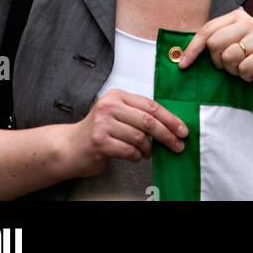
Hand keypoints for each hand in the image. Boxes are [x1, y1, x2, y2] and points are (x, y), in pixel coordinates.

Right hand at [65, 88, 187, 177]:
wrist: (70, 146)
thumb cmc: (98, 131)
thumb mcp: (117, 114)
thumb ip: (138, 115)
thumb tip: (169, 125)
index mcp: (117, 96)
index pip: (150, 105)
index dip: (170, 118)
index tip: (182, 129)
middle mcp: (110, 106)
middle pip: (148, 120)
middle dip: (167, 135)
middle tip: (177, 145)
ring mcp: (103, 124)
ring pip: (139, 137)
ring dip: (148, 149)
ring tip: (147, 153)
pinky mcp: (100, 141)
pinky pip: (129, 151)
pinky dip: (136, 156)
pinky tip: (135, 157)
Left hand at [178, 8, 252, 80]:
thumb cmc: (250, 61)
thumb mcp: (230, 48)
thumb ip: (211, 45)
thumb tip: (179, 57)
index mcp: (237, 16)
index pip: (207, 30)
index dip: (193, 49)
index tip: (183, 66)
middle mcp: (249, 21)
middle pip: (214, 44)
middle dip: (219, 63)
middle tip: (233, 66)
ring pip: (228, 58)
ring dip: (234, 71)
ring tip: (245, 68)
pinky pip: (244, 68)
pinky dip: (247, 77)